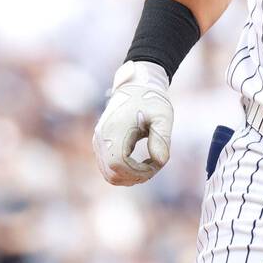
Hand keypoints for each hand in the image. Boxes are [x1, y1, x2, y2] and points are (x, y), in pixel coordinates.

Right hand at [92, 61, 173, 185]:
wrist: (136, 85)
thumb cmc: (151, 100)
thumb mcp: (163, 116)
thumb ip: (162, 138)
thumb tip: (160, 162)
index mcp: (115, 130)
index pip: (118, 165)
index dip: (138, 172)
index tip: (156, 163)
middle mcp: (102, 138)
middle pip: (112, 174)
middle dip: (136, 177)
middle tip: (155, 165)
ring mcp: (99, 142)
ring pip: (109, 175)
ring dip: (130, 176)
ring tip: (149, 164)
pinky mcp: (102, 145)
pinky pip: (109, 168)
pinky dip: (125, 171)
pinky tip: (141, 163)